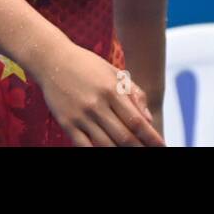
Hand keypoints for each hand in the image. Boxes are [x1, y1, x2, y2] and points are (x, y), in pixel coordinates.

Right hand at [33, 41, 164, 146]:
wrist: (51, 59)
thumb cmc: (86, 64)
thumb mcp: (113, 72)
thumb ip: (133, 93)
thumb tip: (148, 120)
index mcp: (111, 89)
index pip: (137, 121)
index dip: (151, 138)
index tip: (162, 146)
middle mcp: (97, 104)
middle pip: (124, 137)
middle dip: (140, 149)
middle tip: (150, 154)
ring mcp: (80, 115)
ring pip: (106, 145)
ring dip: (122, 153)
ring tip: (132, 155)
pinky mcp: (66, 123)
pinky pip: (84, 146)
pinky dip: (97, 153)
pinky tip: (109, 153)